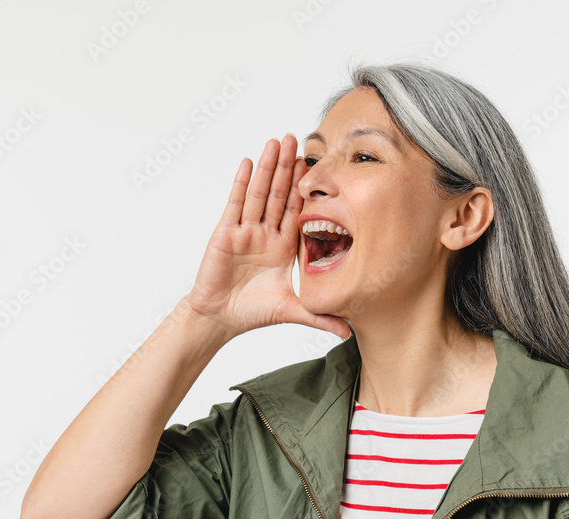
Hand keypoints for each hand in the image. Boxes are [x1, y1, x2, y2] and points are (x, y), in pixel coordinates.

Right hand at [183, 134, 350, 340]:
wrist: (219, 318)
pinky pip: (236, 204)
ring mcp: (245, 231)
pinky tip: (248, 162)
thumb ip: (319, 317)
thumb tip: (349, 330)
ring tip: (276, 142)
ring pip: (259, 193)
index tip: (317, 165)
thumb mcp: (291, 311)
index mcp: (283, 246)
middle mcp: (265, 234)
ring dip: (268, 167)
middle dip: (288, 168)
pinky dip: (241, 183)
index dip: (305, 188)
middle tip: (298, 139)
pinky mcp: (226, 233)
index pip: (297, 210)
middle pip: (278, 194)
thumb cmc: (251, 312)